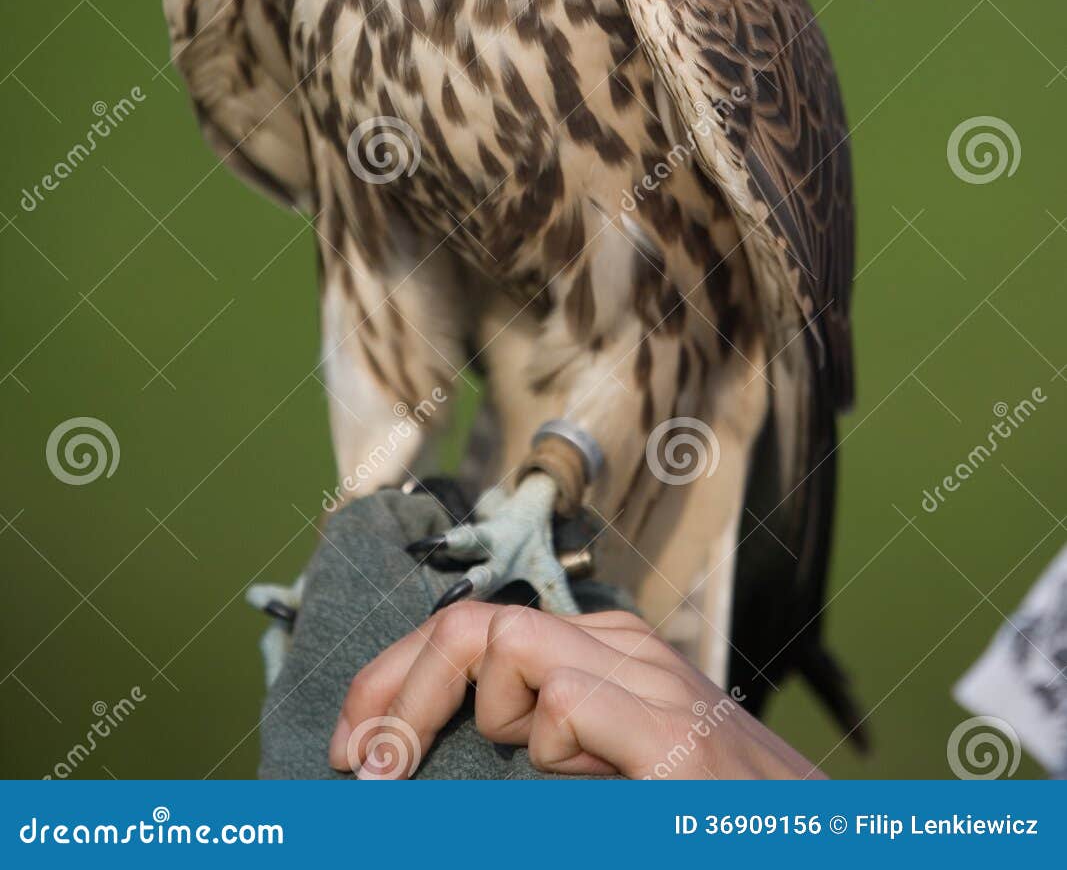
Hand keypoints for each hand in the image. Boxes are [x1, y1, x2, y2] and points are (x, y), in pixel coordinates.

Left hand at [328, 602, 824, 778]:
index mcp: (614, 670)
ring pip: (514, 644)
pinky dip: (537, 740)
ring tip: (461, 773)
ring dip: (457, 712)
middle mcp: (634, 661)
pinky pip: (567, 700)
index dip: (402, 678)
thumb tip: (430, 772)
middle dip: (396, 682)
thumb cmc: (714, 818)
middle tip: (357, 756)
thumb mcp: (609, 786)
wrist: (814, 843)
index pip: (487, 632)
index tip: (360, 747)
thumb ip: (548, 762)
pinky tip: (563, 780)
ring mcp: (661, 692)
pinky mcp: (678, 742)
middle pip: (481, 625)